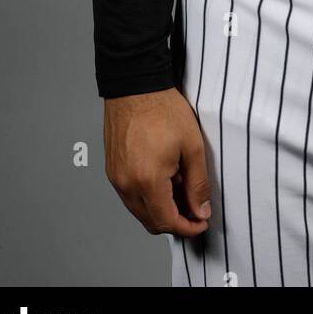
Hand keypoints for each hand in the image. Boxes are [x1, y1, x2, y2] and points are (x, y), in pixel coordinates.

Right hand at [104, 87, 211, 237]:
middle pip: (151, 221)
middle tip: (195, 208)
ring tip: (181, 188)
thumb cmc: (162, 109)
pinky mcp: (112, 169)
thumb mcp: (191, 146)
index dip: (187, 227)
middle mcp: (126, 184)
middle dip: (175, 221)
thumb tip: (200, 210)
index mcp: (147, 181)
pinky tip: (164, 179)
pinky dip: (148, 197)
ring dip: (160, 209)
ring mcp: (116, 178)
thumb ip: (198, 184)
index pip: (166, 222)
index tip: (200, 222)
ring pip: (139, 210)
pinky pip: (130, 196)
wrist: (135, 86)